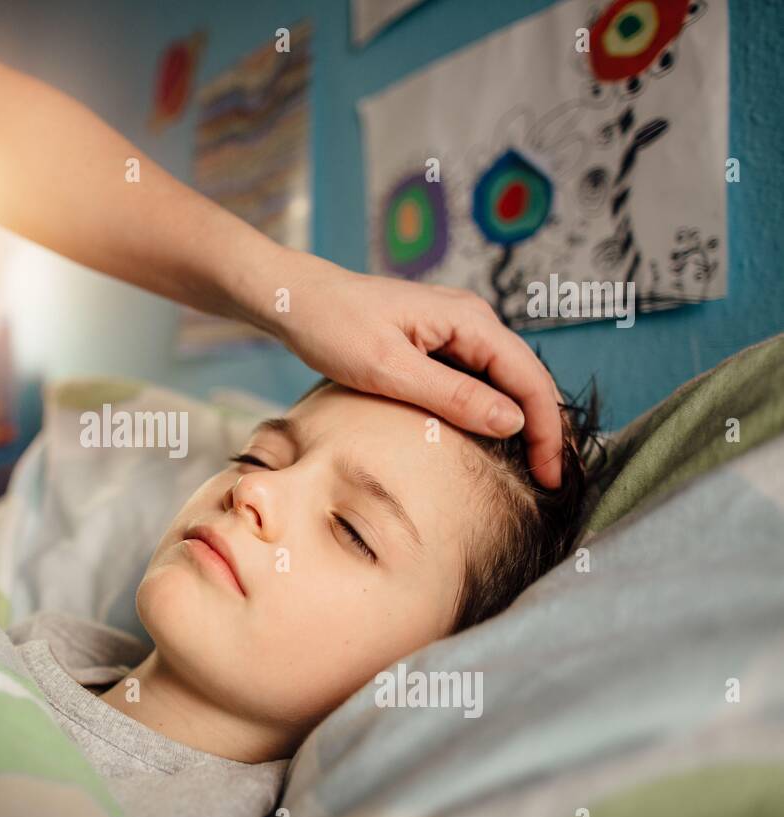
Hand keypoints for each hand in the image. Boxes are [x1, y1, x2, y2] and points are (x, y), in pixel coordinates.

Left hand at [257, 251, 564, 487]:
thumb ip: (451, 395)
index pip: (529, 379)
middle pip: (527, 380)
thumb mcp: (389, 369)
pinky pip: (479, 379)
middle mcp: (473, 320)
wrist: (298, 300)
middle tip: (550, 482)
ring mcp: (457, 330)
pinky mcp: (439, 343)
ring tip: (532, 468)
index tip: (551, 477)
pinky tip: (491, 440)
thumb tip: (512, 422)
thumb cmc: (334, 327)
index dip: (546, 431)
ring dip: (521, 422)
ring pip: (506, 381)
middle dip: (543, 430)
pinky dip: (491, 410)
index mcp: (470, 320)